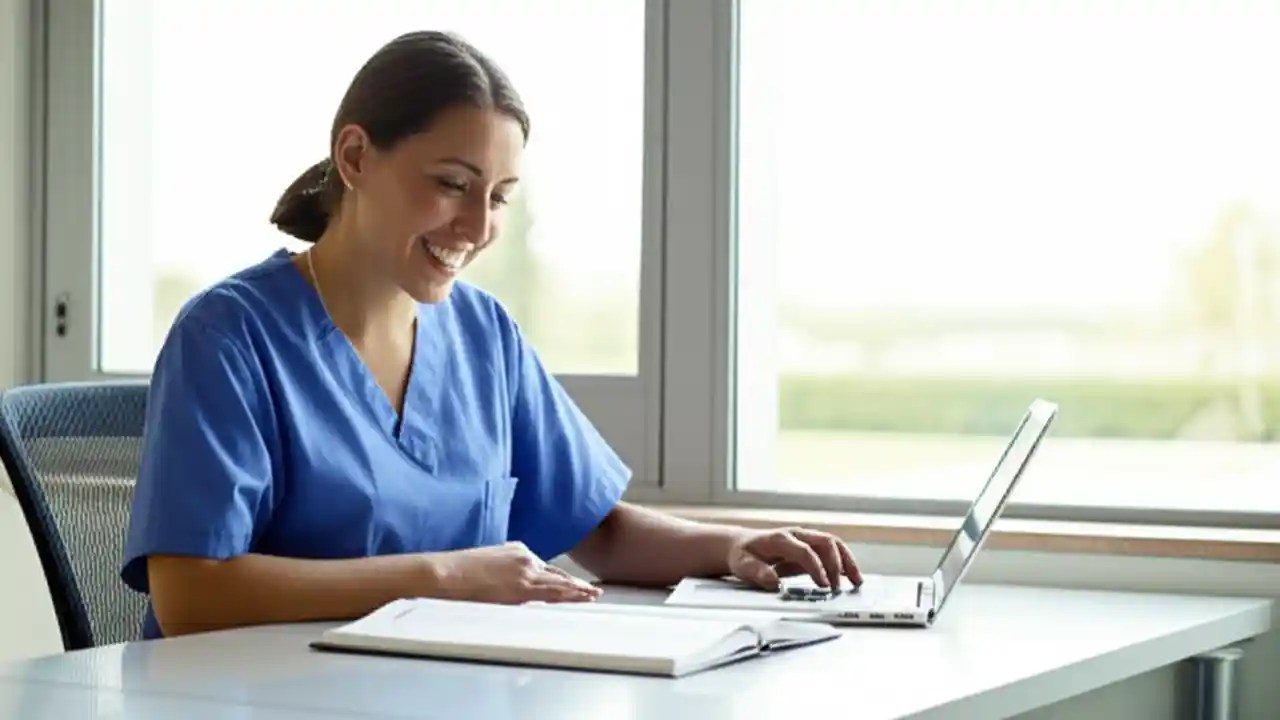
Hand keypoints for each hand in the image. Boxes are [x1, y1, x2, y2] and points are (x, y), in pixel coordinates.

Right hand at [429, 541, 601, 603]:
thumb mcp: (486, 565)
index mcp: (516, 550)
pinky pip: (552, 592)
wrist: (445, 573)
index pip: (542, 568)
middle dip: (573, 584)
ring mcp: (526, 571)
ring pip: (559, 583)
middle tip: (591, 591)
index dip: (557, 578)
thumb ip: (505, 573)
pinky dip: (569, 595)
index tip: (568, 584)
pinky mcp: (523, 586)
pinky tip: (581, 597)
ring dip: (578, 590)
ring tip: (593, 595)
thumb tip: (510, 589)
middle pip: (555, 574)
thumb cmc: (457, 572)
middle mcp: (525, 557)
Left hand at [727, 527, 862, 590]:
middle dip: (836, 564)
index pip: (805, 551)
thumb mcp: (742, 565)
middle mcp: (796, 534)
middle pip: (825, 542)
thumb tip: (772, 581)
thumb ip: (757, 572)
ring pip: (833, 543)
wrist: (742, 544)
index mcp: (780, 539)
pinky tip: (852, 576)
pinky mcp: (811, 545)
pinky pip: (832, 549)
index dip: (816, 567)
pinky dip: (844, 561)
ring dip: (846, 561)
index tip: (824, 585)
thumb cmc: (743, 555)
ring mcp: (805, 538)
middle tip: (838, 587)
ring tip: (857, 580)